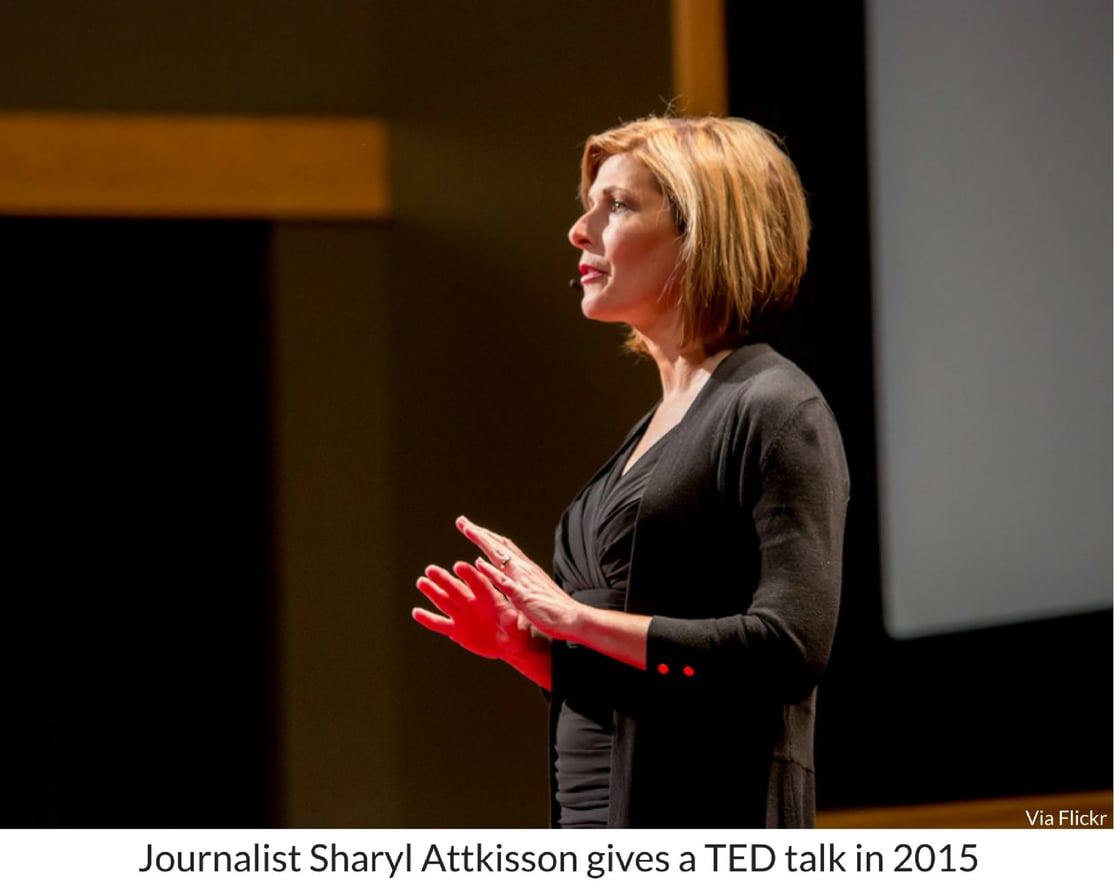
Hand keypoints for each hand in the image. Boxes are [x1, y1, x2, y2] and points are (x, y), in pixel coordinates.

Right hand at [413, 561, 537, 661]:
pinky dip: (428, 619)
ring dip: (433, 592)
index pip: (478, 583)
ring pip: (445, 602)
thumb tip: (512, 617)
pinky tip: (416, 612)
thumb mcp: (519, 629)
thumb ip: (513, 623)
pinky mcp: (457, 630)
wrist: (511, 645)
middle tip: (431, 569)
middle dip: (444, 579)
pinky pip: (440, 624)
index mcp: (490, 599)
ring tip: (421, 581)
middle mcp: (473, 603)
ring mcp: (463, 616)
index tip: (458, 565)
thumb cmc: (518, 633)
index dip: (469, 575)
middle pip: (456, 588)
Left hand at [456, 515, 582, 640]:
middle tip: (461, 521)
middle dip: (479, 532)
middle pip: (498, 545)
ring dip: (483, 541)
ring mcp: (524, 581)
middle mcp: (524, 569)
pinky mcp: (523, 596)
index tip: (471, 527)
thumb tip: (503, 573)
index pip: (503, 547)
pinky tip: (479, 563)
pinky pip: (505, 582)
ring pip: (500, 556)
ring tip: (467, 529)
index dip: (487, 536)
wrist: (574, 619)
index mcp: (526, 569)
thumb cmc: (555, 609)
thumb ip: (519, 581)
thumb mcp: (534, 590)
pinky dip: (492, 571)